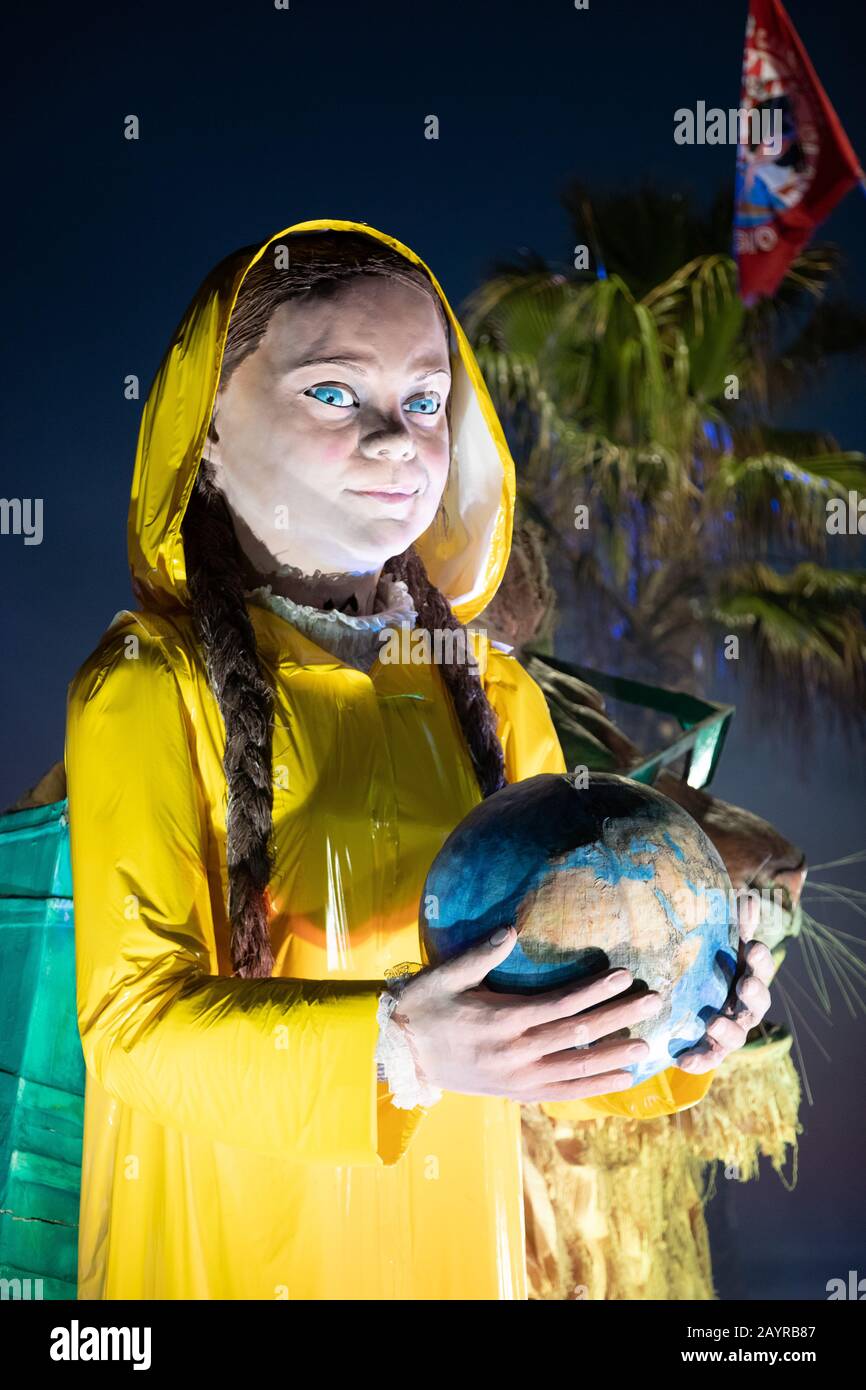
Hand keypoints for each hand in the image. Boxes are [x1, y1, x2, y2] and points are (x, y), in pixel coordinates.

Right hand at [391, 926, 662, 1103]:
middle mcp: (517, 1052)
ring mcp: (519, 1077)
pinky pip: (564, 1092)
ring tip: (647, 1043)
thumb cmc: (423, 1008)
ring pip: (577, 1067)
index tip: (623, 975)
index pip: (561, 1004)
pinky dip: (594, 1086)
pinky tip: (621, 1079)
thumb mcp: (445, 975)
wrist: (403, 1056)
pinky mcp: (517, 1092)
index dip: (595, 990)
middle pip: (578, 1033)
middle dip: (619, 1017)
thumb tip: (511, 929)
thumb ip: (480, 954)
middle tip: (654, 1002)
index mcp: (502, 1019)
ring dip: (615, 1055)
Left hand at [674, 894, 773, 1073]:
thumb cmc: (711, 971)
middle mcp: (743, 1009)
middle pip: (757, 1005)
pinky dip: (697, 1060)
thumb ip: (735, 926)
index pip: (760, 969)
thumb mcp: (722, 947)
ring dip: (727, 1031)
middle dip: (754, 994)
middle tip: (745, 983)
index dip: (760, 959)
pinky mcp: (708, 1052)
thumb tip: (746, 898)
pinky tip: (682, 1060)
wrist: (688, 1010)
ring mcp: (728, 1033)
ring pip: (735, 1036)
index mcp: (748, 980)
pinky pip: (705, 1059)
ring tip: (714, 1023)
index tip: (753, 946)